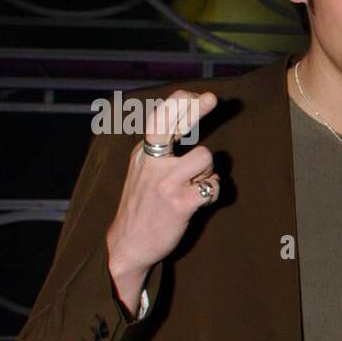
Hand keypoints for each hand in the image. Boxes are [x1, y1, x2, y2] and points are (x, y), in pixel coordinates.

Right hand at [106, 90, 219, 311]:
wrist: (128, 245)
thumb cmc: (143, 206)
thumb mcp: (145, 171)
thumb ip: (164, 150)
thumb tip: (189, 123)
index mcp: (143, 153)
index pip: (161, 117)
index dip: (184, 101)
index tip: (203, 95)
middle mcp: (151, 162)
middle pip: (173, 123)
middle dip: (196, 107)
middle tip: (213, 98)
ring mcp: (164, 182)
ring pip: (205, 156)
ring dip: (209, 171)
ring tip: (197, 185)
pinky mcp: (179, 202)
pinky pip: (212, 187)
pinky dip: (213, 192)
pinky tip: (201, 199)